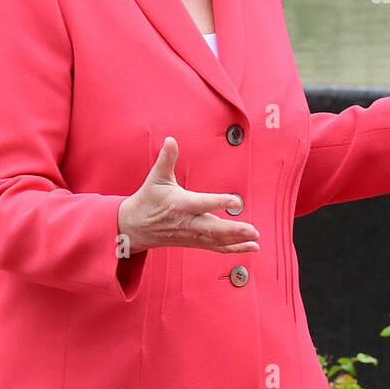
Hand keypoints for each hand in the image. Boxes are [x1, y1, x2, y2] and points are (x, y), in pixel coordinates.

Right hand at [118, 137, 260, 255]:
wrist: (133, 227)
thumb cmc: (148, 199)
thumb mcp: (156, 178)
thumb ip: (166, 159)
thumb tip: (170, 140)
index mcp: (179, 204)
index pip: (201, 203)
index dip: (218, 202)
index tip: (236, 200)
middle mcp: (187, 222)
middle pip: (212, 228)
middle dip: (233, 230)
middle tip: (252, 229)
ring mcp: (191, 235)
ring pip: (216, 240)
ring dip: (237, 241)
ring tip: (255, 238)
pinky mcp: (195, 242)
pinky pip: (216, 248)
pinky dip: (234, 248)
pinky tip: (251, 246)